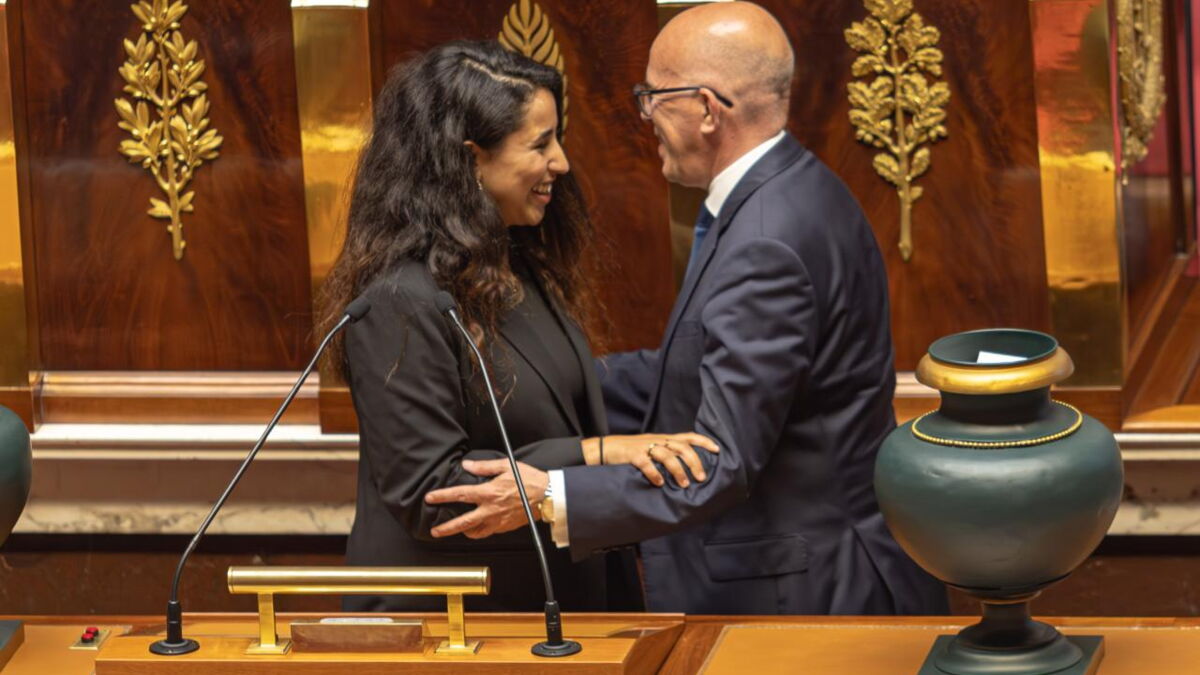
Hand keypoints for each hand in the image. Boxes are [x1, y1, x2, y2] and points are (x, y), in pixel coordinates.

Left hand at [424, 459, 547, 538]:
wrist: (548, 496)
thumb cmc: (530, 480)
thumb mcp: (506, 466)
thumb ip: (484, 467)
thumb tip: (468, 465)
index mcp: (489, 493)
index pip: (460, 495)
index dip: (443, 496)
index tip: (430, 498)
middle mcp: (491, 509)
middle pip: (463, 522)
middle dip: (446, 528)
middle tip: (435, 531)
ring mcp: (498, 521)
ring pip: (476, 532)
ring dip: (464, 532)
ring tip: (458, 531)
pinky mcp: (506, 527)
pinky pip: (489, 532)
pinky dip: (481, 531)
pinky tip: (479, 527)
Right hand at [586, 432, 718, 486]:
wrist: (602, 449)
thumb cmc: (629, 453)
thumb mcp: (650, 450)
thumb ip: (666, 457)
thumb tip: (685, 472)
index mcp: (662, 439)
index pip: (687, 436)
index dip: (703, 441)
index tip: (717, 449)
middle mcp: (656, 441)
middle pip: (681, 446)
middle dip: (694, 461)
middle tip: (701, 477)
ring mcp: (644, 447)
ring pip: (666, 454)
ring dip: (677, 469)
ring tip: (684, 484)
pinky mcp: (631, 455)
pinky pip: (645, 462)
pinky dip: (654, 473)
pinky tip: (659, 483)